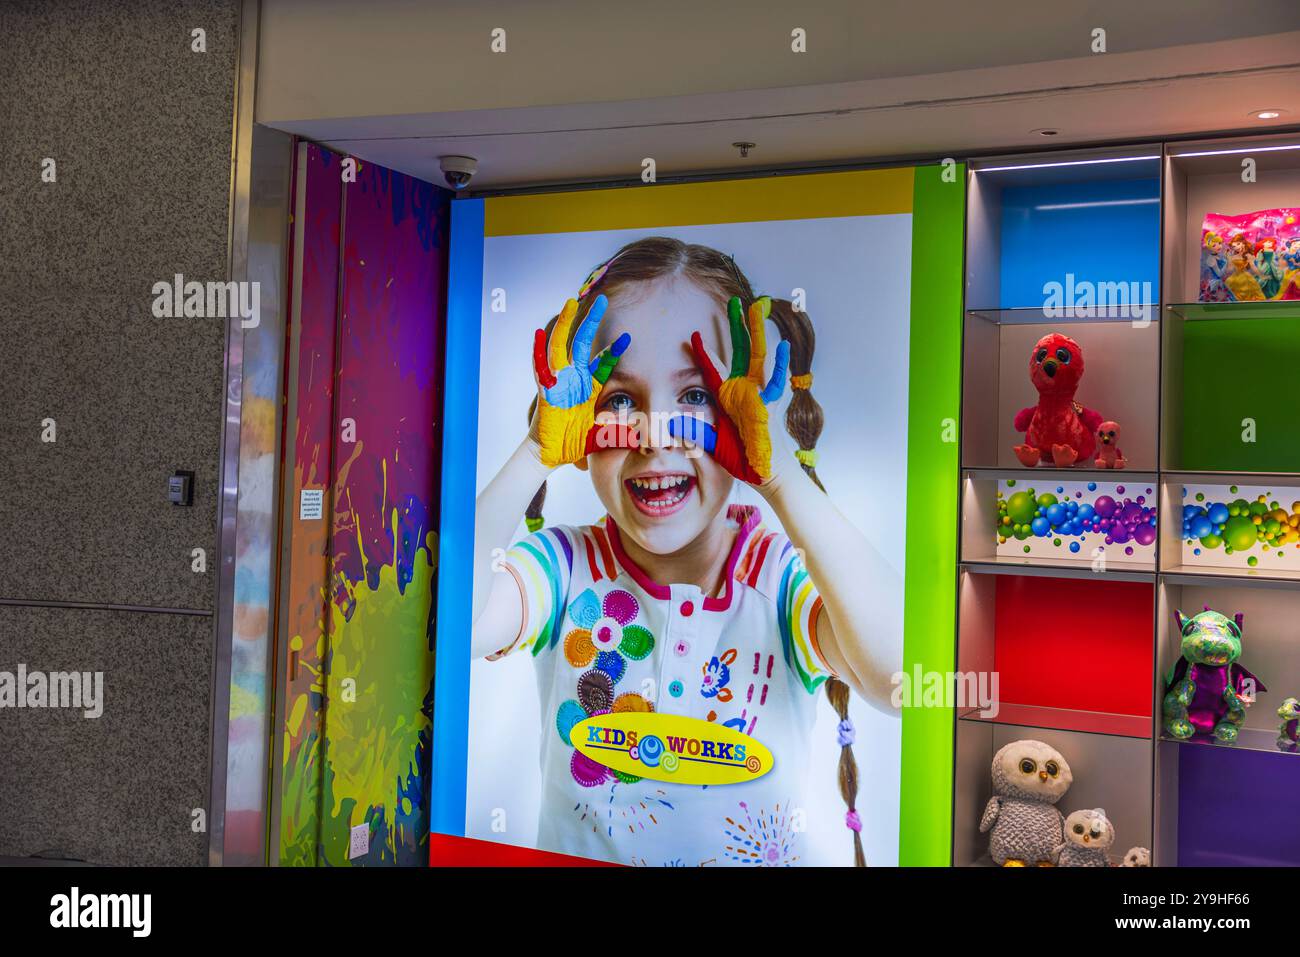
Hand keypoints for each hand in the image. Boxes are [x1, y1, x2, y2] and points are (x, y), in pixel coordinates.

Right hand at [532, 295, 632, 468]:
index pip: (604, 362)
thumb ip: (623, 433)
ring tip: (569, 303)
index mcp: (591, 386)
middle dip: (592, 321)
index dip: (615, 349)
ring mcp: (559, 382)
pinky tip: (538, 335)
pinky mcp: (545, 391)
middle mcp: (575, 379)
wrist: (552, 454)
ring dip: (565, 325)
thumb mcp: (606, 435)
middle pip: (584, 343)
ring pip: (561, 347)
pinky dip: (538, 352)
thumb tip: (645, 437)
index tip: (629, 336)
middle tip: (602, 300)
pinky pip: (540, 369)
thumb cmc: (577, 442)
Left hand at [668, 296, 788, 484]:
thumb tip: (668, 425)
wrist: (763, 473)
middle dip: (736, 327)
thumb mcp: (710, 444)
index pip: (712, 368)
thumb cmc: (739, 459)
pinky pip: (778, 381)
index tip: (695, 335)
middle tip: (732, 301)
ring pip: (757, 356)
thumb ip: (692, 432)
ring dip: (757, 332)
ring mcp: (759, 394)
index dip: (704, 352)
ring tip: (756, 308)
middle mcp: (743, 390)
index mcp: (727, 396)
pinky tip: (784, 346)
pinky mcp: (772, 404)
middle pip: (738, 351)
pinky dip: (781, 364)